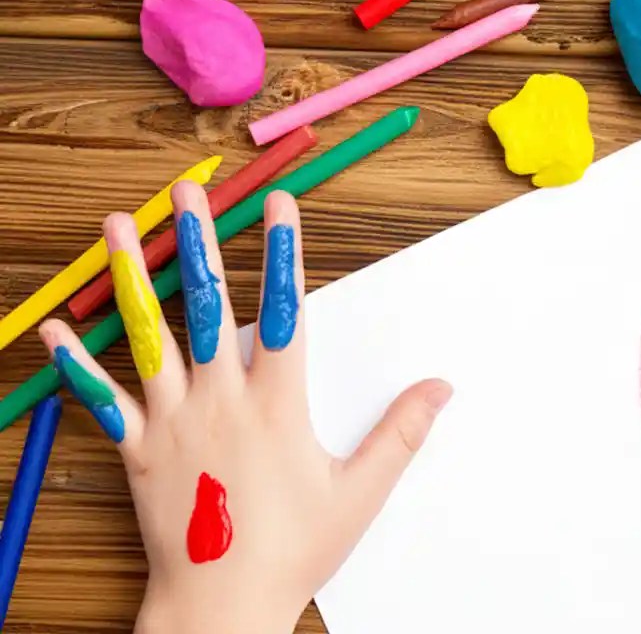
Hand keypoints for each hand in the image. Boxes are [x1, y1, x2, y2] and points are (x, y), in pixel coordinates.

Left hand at [39, 182, 451, 633]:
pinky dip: (76, 363)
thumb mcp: (360, 493)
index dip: (284, 252)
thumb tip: (441, 388)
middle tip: (189, 192)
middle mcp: (220, 400)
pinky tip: (54, 329)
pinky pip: (102, 398)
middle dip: (198, 242)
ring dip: (131, 277)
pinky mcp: (138, 450)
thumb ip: (401, 433)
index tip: (282, 205)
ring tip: (117, 229)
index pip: (283, 311)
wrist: (221, 604)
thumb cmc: (291, 551)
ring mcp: (173, 421)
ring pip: (148, 335)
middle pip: (207, 305)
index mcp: (276, 405)